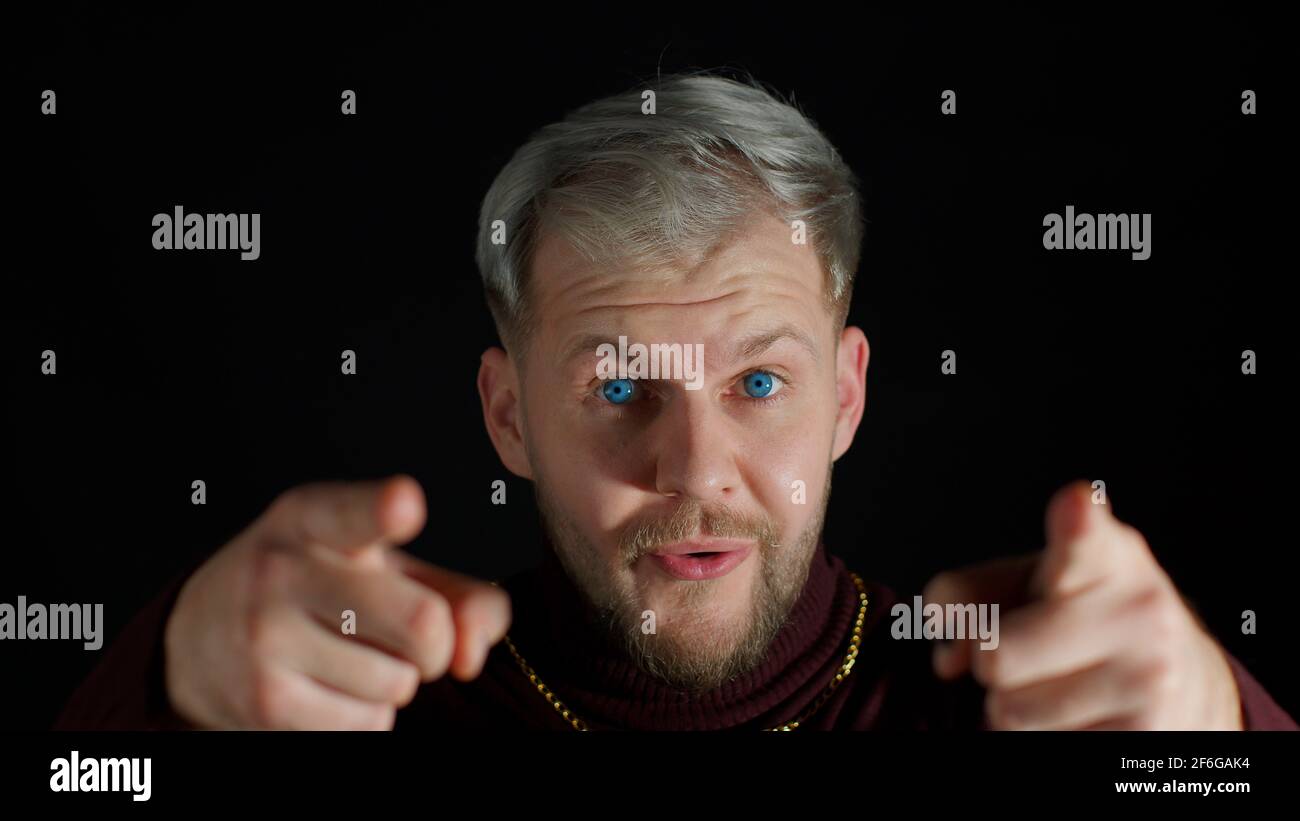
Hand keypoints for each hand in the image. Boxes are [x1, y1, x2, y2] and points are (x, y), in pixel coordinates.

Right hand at [163, 475, 510, 728]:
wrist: (199, 639)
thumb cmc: (323, 588)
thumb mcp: (382, 565)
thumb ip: (457, 593)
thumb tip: (469, 654)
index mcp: (314, 518)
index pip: (351, 513)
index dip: (383, 509)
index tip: (404, 503)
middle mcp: (282, 569)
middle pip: (421, 622)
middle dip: (434, 644)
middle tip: (406, 635)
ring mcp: (266, 637)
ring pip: (398, 683)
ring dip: (393, 680)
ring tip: (346, 654)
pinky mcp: (264, 701)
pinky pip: (369, 724)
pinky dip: (366, 716)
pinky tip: (328, 687)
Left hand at [923, 481, 1241, 729]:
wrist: (1185, 679)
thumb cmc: (1082, 615)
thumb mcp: (1030, 579)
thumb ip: (968, 594)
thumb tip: (949, 659)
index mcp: (1105, 553)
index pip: (1084, 538)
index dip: (1076, 523)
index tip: (1074, 505)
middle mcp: (1138, 608)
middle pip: (996, 656)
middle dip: (991, 660)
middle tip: (1025, 649)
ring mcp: (1149, 675)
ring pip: (1009, 712)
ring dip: (1014, 704)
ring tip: (1056, 681)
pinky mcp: (1146, 733)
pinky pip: (1039, 745)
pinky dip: (1042, 735)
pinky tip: (1077, 711)